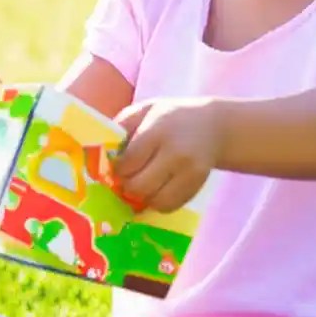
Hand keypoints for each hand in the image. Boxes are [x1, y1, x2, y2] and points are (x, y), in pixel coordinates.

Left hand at [113, 98, 221, 212]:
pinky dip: (158, 202)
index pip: (129, 162)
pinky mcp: (197, 187)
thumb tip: (100, 153)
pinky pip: (169, 206)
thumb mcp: (145, 110)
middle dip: (128, 185)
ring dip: (143, 197)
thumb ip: (121, 127)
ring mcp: (189, 173)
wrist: (215, 126)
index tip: (119, 165)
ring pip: (154, 201)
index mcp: (159, 131)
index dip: (118, 168)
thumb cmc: (172, 117)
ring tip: (143, 184)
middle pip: (139, 186)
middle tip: (128, 178)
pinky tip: (158, 189)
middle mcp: (176, 154)